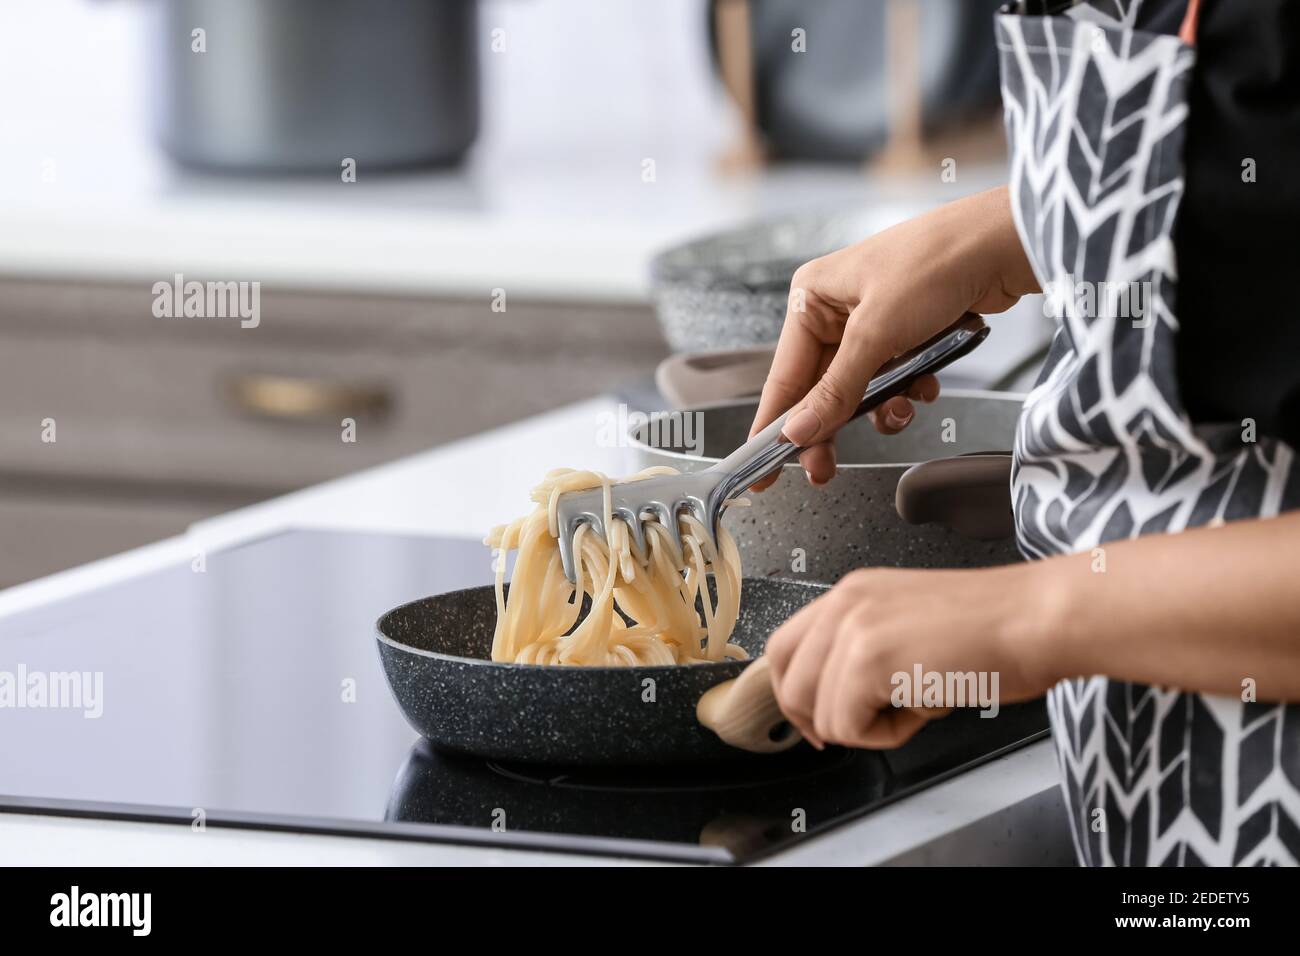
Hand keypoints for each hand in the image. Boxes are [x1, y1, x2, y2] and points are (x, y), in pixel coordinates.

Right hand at [750, 186, 1037, 488]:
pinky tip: (925, 386)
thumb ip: (837, 390)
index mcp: (811, 298)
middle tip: (823, 470)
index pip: (783, 377)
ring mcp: (872, 323)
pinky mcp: (906, 335)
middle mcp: (835, 310)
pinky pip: (892, 382)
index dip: (772, 427)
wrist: (1004, 244)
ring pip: (859, 391)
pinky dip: (907, 391)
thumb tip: (798, 432)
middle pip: (819, 390)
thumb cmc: (935, 263)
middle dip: (830, 428)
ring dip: (879, 409)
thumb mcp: (877, 334)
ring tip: (901, 410)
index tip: (762, 470)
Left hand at [765, 565, 1054, 749]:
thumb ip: (865, 652)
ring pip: (819, 713)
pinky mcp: (866, 661)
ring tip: (918, 701)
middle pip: (788, 682)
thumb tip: (837, 702)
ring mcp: (851, 629)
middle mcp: (842, 603)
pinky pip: (848, 727)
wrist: (1037, 619)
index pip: (784, 647)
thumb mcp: (910, 628)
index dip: (797, 694)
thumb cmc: (996, 630)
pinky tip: (926, 705)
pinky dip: (887, 735)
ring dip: (867, 727)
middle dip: (821, 719)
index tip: (822, 721)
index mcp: (851, 592)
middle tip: (867, 728)